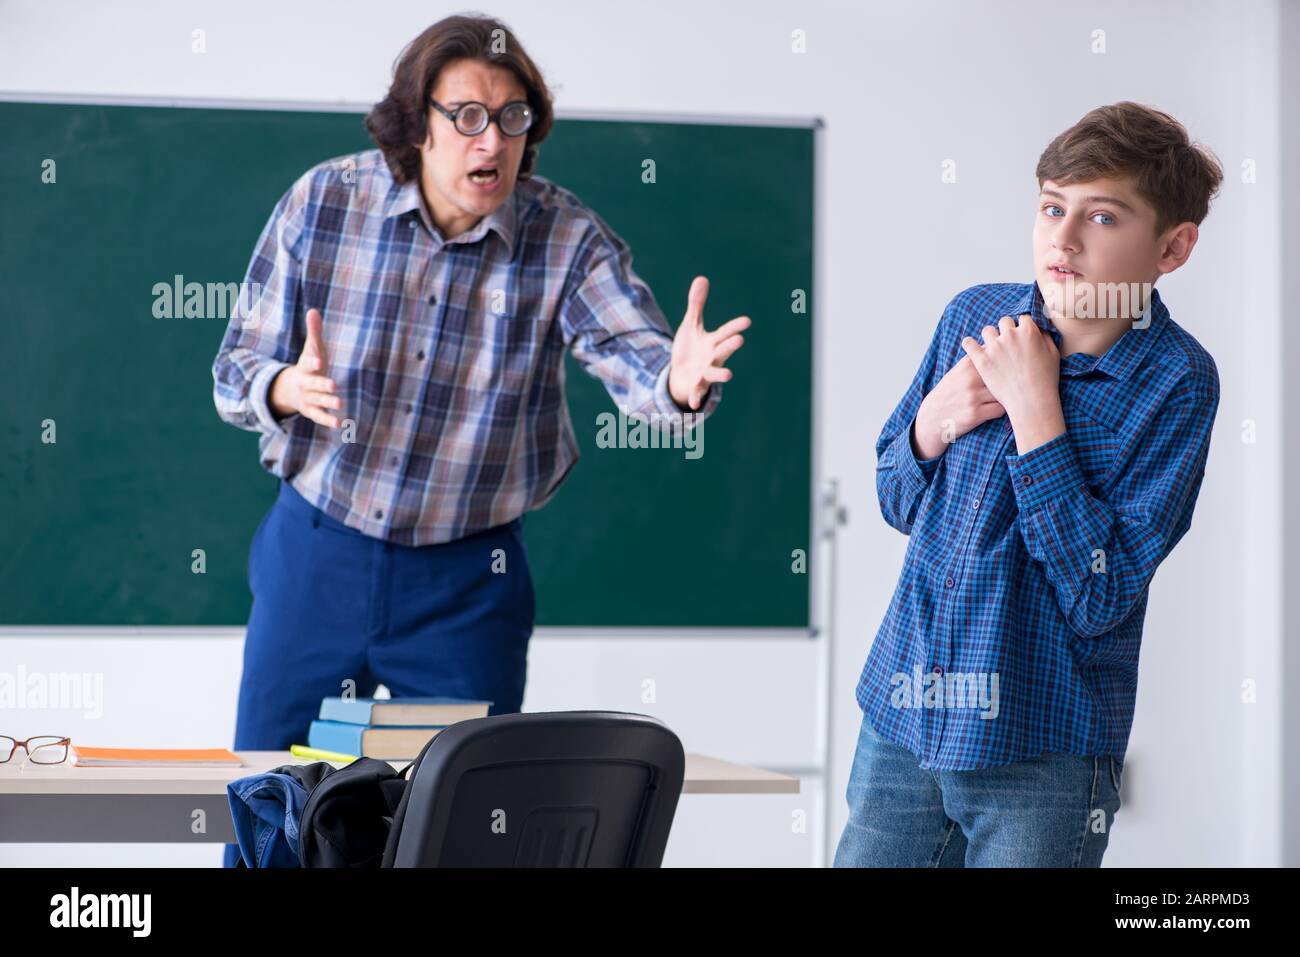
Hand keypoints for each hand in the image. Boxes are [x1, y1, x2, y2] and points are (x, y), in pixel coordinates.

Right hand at [268, 308, 346, 427]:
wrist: (290, 388)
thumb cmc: (308, 365)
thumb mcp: (311, 349)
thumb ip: (314, 332)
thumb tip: (313, 310)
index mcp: (304, 367)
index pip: (307, 363)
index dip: (312, 362)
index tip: (319, 360)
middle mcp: (304, 384)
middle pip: (312, 384)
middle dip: (322, 384)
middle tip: (334, 384)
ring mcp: (307, 398)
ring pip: (316, 401)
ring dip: (327, 402)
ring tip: (340, 403)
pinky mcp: (311, 411)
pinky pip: (318, 416)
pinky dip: (327, 420)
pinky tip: (339, 423)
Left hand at [668, 276, 750, 410]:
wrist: (682, 375)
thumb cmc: (690, 349)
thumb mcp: (691, 325)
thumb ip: (697, 304)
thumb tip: (702, 278)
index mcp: (713, 342)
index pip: (725, 332)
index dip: (735, 327)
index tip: (747, 321)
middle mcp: (713, 357)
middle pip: (723, 350)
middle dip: (730, 345)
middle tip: (739, 340)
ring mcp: (705, 373)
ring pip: (714, 373)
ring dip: (721, 374)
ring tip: (729, 374)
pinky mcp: (695, 386)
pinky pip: (696, 392)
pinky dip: (695, 397)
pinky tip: (693, 405)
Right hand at [912, 354, 1005, 458]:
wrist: (931, 417)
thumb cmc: (949, 393)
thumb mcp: (958, 372)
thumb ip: (976, 361)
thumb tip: (1000, 347)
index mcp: (967, 365)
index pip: (996, 355)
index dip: (1008, 360)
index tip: (1014, 364)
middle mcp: (970, 379)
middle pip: (1004, 373)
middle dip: (1013, 378)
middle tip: (1019, 381)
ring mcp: (973, 397)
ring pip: (1004, 392)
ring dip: (1008, 395)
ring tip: (1009, 396)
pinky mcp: (975, 414)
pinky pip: (1000, 409)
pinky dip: (1003, 409)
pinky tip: (999, 407)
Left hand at [959, 314, 1060, 423]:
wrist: (1031, 400)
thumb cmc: (1045, 379)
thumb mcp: (1053, 354)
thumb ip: (1045, 337)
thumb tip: (1038, 329)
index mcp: (1028, 331)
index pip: (1022, 318)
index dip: (1022, 326)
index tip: (1020, 335)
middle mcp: (1010, 335)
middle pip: (1004, 322)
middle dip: (1006, 330)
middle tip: (1007, 341)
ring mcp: (994, 347)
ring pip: (987, 331)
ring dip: (990, 336)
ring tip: (992, 346)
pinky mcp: (982, 360)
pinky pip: (969, 344)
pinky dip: (969, 344)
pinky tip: (971, 346)